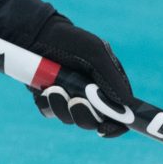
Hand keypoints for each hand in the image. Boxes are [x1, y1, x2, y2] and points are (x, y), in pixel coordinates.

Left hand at [29, 14, 133, 136]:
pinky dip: (47, 103)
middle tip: (76, 101)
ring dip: (63, 107)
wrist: (36, 33)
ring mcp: (68, 97)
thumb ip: (111, 77)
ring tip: (54, 88)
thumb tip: (126, 103)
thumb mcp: (95, 52)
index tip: (104, 129)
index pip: (120, 114)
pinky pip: (48, 111)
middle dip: (85, 116)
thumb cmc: (70, 40)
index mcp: (108, 85)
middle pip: (93, 122)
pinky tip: (44, 89)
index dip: (116, 126)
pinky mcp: (48, 97)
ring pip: (69, 118)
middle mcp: (90, 95)